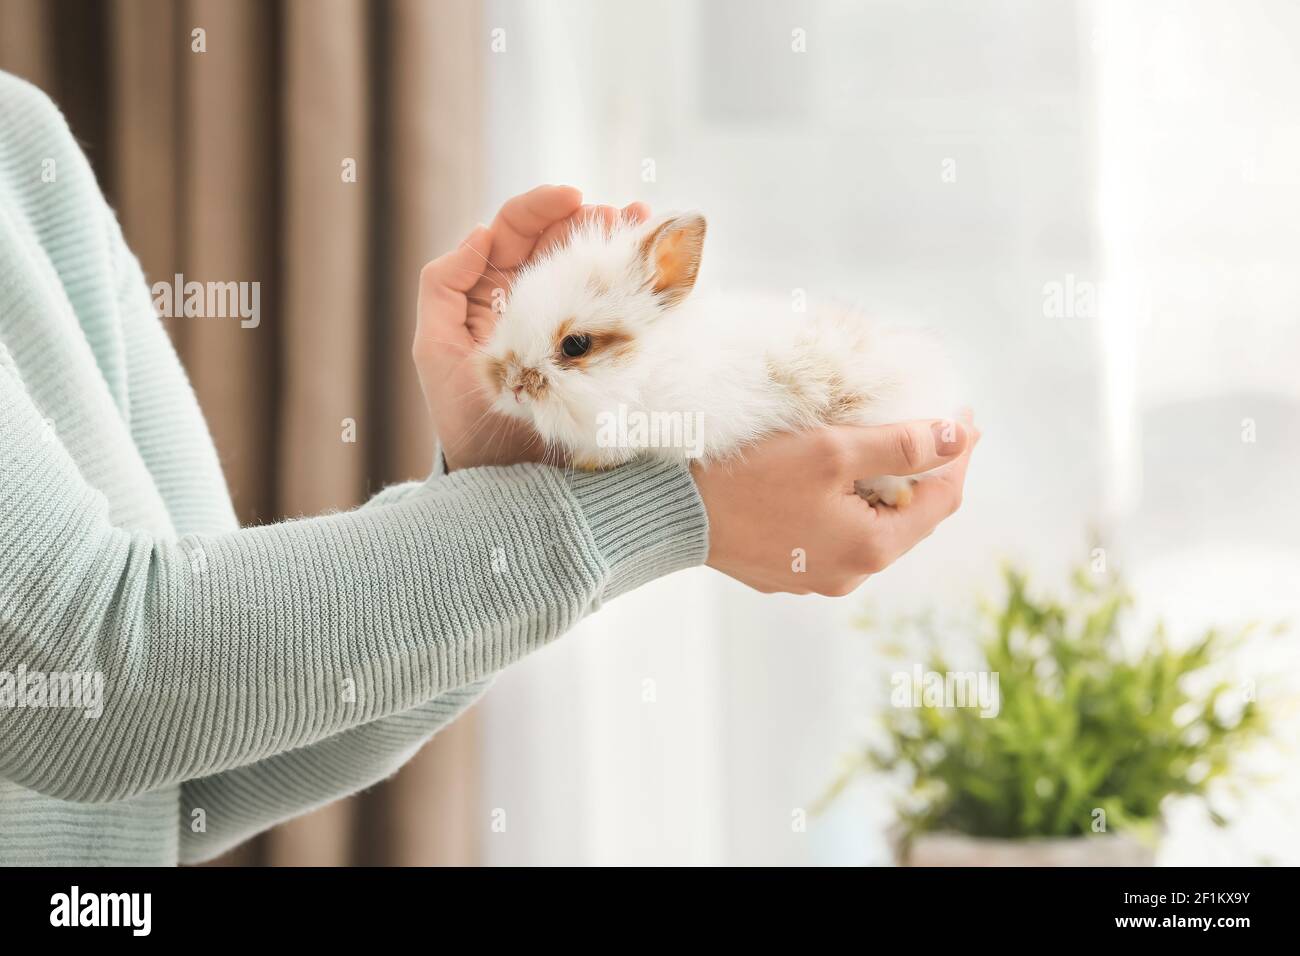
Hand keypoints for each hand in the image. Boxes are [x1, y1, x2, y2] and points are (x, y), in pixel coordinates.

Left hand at [413, 185, 650, 470]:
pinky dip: (634, 278)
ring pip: (589, 266)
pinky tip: (655, 258)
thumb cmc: (463, 418)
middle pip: (560, 239)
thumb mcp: (436, 349)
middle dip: (589, 219)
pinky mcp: (594, 348)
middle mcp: (528, 297)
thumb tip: (480, 232)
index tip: (574, 198)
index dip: (543, 206)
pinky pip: (613, 304)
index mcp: (489, 288)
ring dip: (616, 240)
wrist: (505, 477)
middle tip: (616, 216)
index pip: (516, 230)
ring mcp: (564, 322)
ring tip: (641, 224)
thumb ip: (443, 286)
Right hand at [693, 416, 978, 594]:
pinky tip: (827, 476)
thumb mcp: (832, 449)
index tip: (964, 414)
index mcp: (870, 549)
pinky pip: (831, 536)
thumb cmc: (747, 477)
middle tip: (927, 424)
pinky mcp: (783, 572)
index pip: (942, 499)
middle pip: (907, 517)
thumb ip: (902, 445)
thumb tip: (961, 435)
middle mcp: (848, 576)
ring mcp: (814, 579)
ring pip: (868, 527)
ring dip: (879, 488)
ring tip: (877, 445)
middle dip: (922, 471)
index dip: (958, 454)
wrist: (669, 512)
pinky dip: (842, 505)